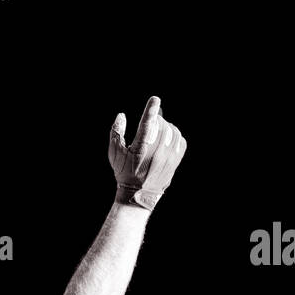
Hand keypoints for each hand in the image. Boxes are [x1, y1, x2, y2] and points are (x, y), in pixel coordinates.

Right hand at [108, 96, 185, 210]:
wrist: (139, 195)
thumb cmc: (124, 172)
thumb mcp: (114, 154)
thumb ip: (116, 133)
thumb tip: (122, 116)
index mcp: (140, 149)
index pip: (147, 125)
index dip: (151, 110)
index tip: (155, 99)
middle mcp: (156, 153)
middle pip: (161, 125)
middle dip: (157, 119)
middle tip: (152, 120)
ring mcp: (168, 157)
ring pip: (172, 131)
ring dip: (166, 126)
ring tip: (159, 129)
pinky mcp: (175, 161)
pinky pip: (181, 140)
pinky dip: (175, 135)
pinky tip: (168, 137)